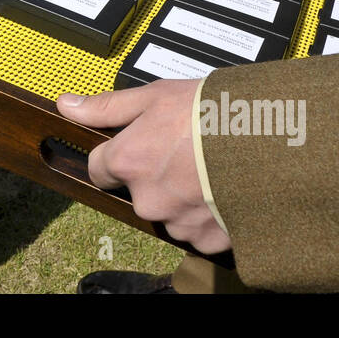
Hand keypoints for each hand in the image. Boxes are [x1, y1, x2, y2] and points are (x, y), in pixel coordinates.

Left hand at [57, 82, 230, 254]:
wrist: (270, 138)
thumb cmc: (213, 112)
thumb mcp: (155, 96)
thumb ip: (107, 107)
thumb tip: (67, 105)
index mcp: (128, 162)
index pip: (99, 168)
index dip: (119, 154)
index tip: (141, 144)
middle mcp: (147, 199)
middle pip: (138, 192)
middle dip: (156, 176)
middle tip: (187, 152)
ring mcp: (178, 223)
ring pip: (170, 213)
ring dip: (183, 197)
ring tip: (211, 169)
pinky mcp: (208, 241)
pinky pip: (200, 231)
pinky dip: (209, 215)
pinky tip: (225, 189)